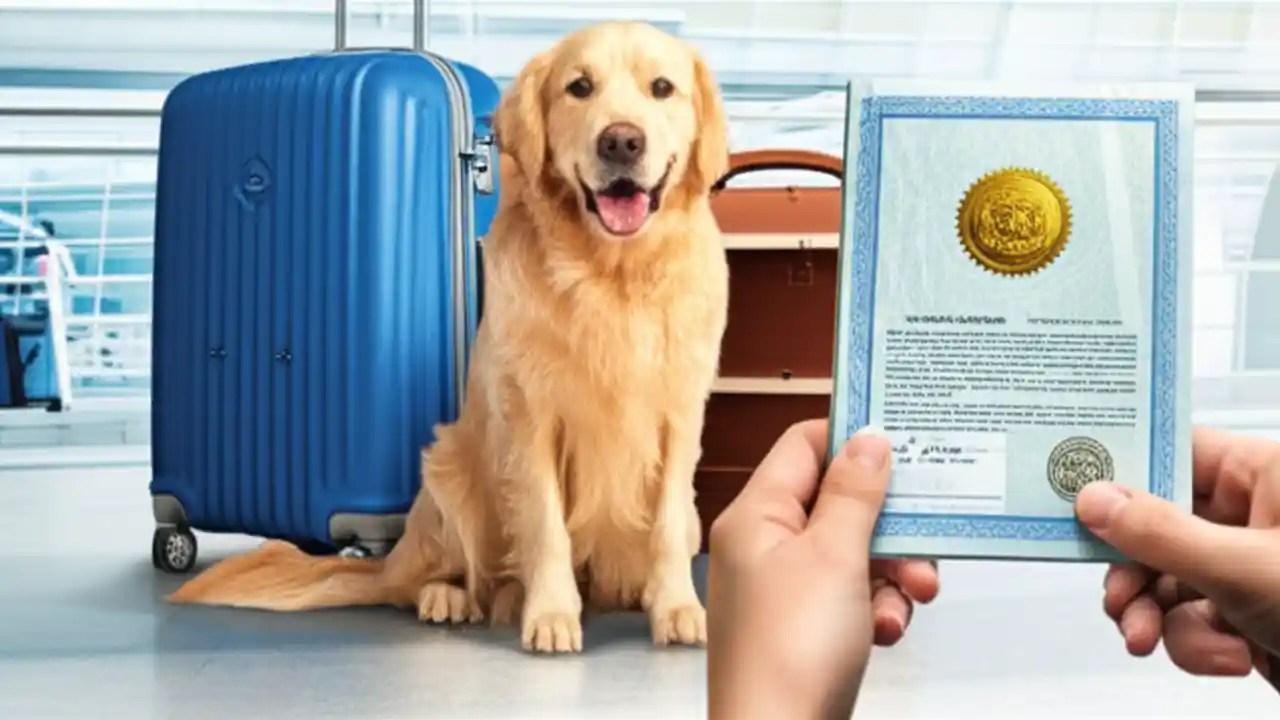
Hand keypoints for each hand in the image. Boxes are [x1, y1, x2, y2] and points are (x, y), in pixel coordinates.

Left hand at [707, 421, 938, 718]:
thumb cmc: (788, 652)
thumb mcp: (834, 556)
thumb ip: (855, 493)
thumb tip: (868, 440)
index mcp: (755, 515)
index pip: (804, 445)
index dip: (853, 440)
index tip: (904, 443)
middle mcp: (763, 546)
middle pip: (838, 503)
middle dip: (889, 524)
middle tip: (924, 540)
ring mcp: (783, 589)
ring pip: (853, 554)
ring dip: (891, 573)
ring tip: (911, 595)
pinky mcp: (804, 628)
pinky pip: (852, 598)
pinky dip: (877, 609)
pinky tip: (886, 631)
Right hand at [1075, 426, 1279, 688]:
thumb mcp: (1248, 569)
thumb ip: (1163, 533)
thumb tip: (1095, 499)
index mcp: (1267, 474)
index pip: (1176, 452)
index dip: (1121, 471)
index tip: (1070, 490)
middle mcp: (1256, 513)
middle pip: (1157, 523)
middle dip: (1133, 570)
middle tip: (1114, 597)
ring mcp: (1250, 565)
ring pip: (1166, 577)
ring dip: (1155, 614)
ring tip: (1147, 639)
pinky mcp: (1248, 611)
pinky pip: (1191, 616)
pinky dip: (1196, 643)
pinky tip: (1228, 658)